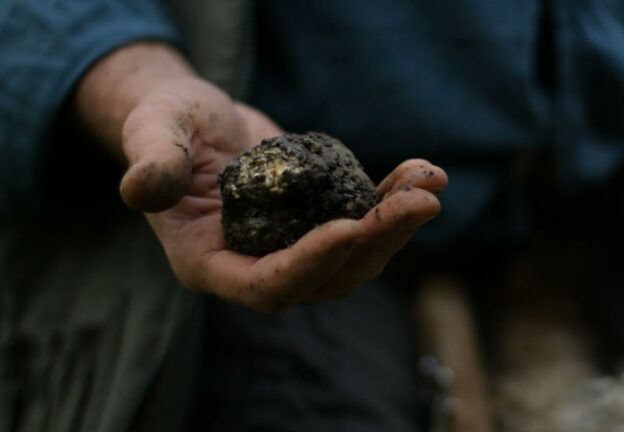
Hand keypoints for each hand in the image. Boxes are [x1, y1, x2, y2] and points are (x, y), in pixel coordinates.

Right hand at [120, 77, 446, 311]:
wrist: (197, 119)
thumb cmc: (167, 123)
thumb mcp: (152, 131)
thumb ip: (150, 160)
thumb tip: (140, 189)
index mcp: (210, 260)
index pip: (265, 284)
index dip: (308, 265)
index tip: (351, 227)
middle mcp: (256, 264)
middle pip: (326, 278)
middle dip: (376, 244)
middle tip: (419, 203)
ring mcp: (292, 246)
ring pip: (355, 257)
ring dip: (397, 225)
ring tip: (429, 182)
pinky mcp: (318, 220)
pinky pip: (363, 222)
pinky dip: (394, 201)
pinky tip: (423, 173)